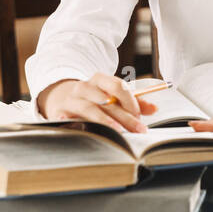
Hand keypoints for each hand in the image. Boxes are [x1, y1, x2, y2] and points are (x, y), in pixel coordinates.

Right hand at [36, 73, 157, 132]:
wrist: (59, 97)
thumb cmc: (92, 98)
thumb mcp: (110, 95)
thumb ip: (132, 102)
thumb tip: (154, 108)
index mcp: (99, 80)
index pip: (117, 86)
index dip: (130, 101)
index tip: (140, 116)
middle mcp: (84, 87)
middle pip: (107, 101)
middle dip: (125, 116)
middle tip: (139, 130)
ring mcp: (71, 100)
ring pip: (90, 109)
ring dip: (105, 120)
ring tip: (118, 131)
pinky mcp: (58, 112)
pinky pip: (69, 120)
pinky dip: (75, 124)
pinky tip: (83, 130)